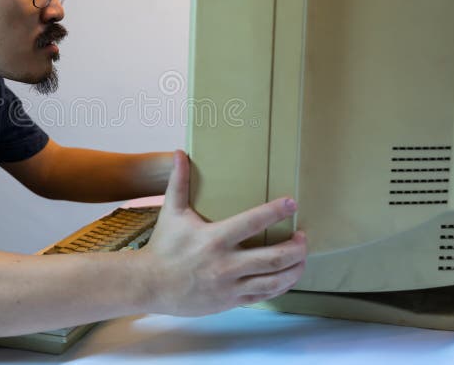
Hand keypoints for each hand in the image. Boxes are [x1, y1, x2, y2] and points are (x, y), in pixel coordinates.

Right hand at [140, 150, 306, 316]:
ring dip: (294, 269)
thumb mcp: (171, 212)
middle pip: (273, 257)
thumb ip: (179, 182)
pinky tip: (288, 276)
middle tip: (303, 237)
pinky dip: (280, 286)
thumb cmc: (163, 246)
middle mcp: (225, 264)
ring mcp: (230, 285)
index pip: (252, 222)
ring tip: (302, 257)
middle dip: (296, 247)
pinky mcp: (230, 300)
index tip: (292, 203)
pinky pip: (263, 295)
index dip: (275, 212)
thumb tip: (180, 153)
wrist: (150, 284)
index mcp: (214, 239)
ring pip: (274, 281)